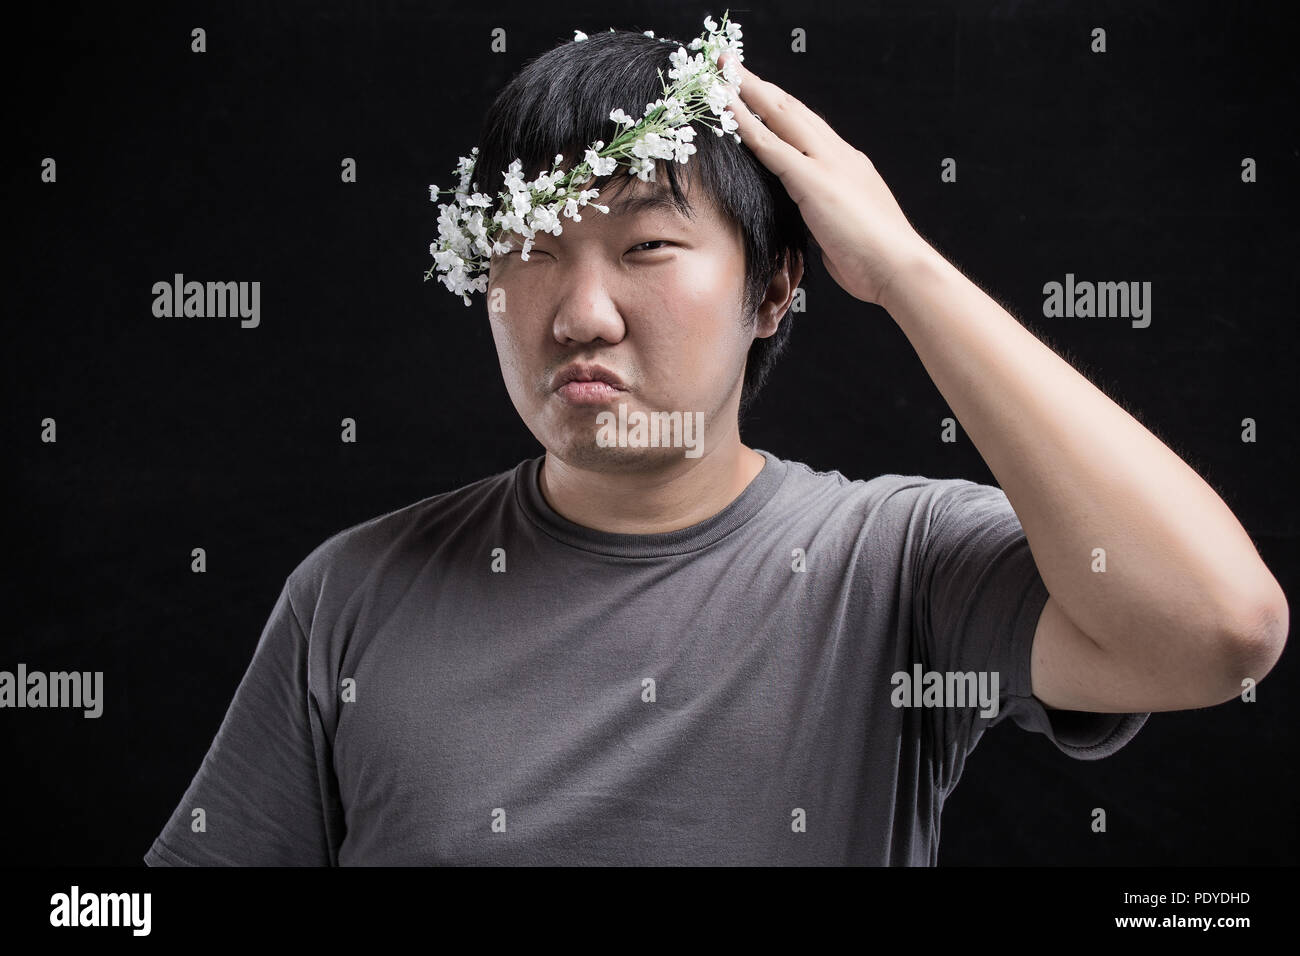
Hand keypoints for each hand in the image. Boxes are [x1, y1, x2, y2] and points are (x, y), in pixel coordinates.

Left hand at [717, 51, 931, 307]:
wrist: (898, 267)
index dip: (782, 106)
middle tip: (733, 66)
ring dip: (751, 90)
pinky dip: (748, 124)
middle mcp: (838, 155)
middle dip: (762, 86)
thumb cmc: (875, 260)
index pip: (808, 127)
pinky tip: (728, 109)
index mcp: (848, 165)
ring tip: (725, 72)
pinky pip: (772, 145)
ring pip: (782, 115)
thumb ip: (827, 218)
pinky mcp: (813, 180)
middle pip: (793, 109)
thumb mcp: (846, 230)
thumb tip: (818, 227)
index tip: (760, 92)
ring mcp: (827, 164)